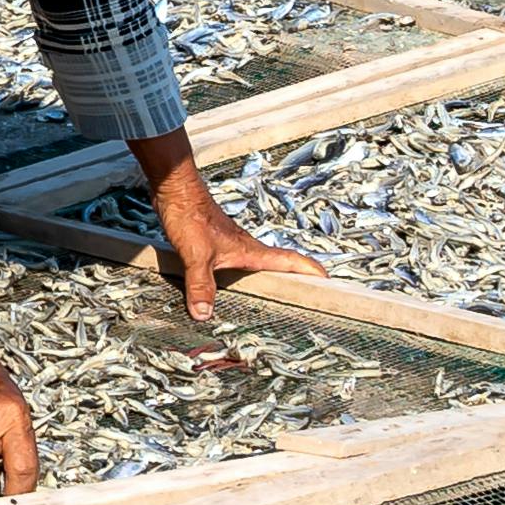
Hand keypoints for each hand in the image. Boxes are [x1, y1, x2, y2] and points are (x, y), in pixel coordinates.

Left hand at [131, 146, 315, 320]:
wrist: (176, 189)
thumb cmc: (191, 215)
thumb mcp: (196, 254)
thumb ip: (201, 285)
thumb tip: (205, 315)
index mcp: (250, 251)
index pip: (289, 260)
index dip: (309, 270)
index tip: (328, 279)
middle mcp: (245, 248)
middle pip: (278, 264)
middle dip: (296, 278)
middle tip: (309, 295)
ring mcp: (231, 245)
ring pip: (256, 265)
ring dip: (269, 277)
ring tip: (275, 296)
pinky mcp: (216, 243)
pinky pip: (236, 264)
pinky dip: (241, 276)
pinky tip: (230, 286)